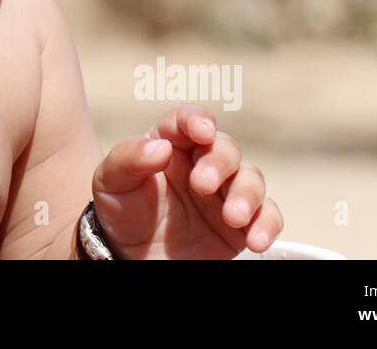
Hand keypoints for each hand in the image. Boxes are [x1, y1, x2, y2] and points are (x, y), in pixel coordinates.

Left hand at [90, 104, 282, 258]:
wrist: (129, 258)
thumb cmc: (120, 211)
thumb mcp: (109, 182)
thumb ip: (128, 159)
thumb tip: (162, 147)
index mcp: (171, 144)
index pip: (188, 120)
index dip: (197, 119)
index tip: (201, 131)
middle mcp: (203, 163)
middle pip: (225, 148)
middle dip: (220, 163)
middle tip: (203, 185)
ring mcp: (224, 193)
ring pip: (251, 178)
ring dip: (247, 194)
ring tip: (232, 217)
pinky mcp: (240, 225)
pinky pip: (267, 216)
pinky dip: (267, 224)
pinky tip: (255, 240)